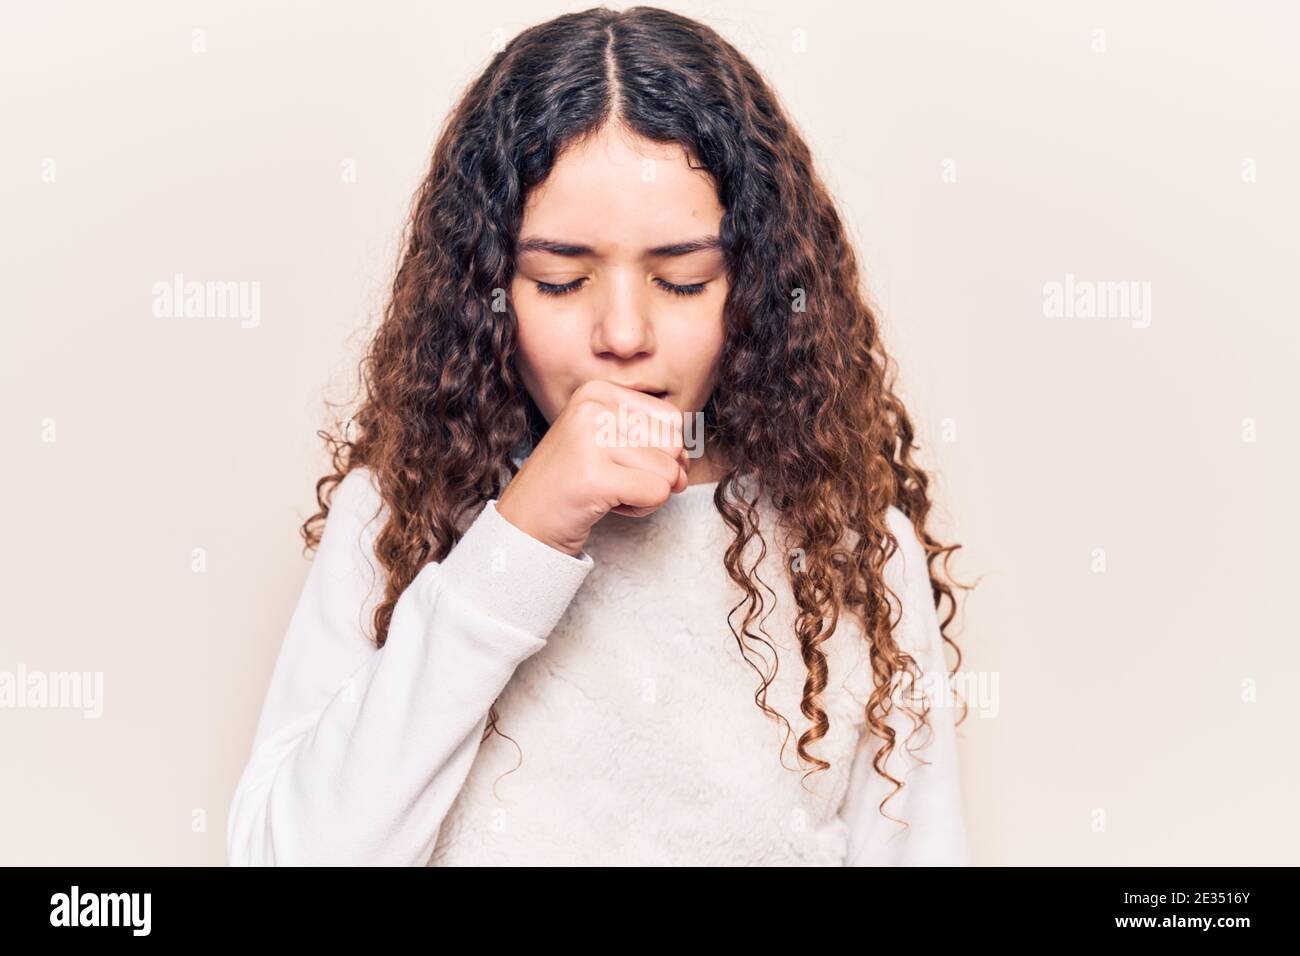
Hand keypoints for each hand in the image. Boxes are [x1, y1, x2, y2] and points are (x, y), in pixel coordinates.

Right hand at [496, 380, 688, 555]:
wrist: (525, 524)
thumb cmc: (574, 484)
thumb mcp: (611, 444)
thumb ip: (656, 442)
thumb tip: (687, 464)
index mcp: (598, 391)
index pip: (672, 420)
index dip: (661, 452)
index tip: (620, 462)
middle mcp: (592, 406)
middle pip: (674, 444)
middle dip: (654, 474)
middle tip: (612, 482)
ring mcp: (589, 439)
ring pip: (668, 472)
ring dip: (647, 494)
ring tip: (608, 492)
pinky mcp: (593, 475)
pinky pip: (656, 493)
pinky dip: (640, 509)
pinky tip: (606, 505)